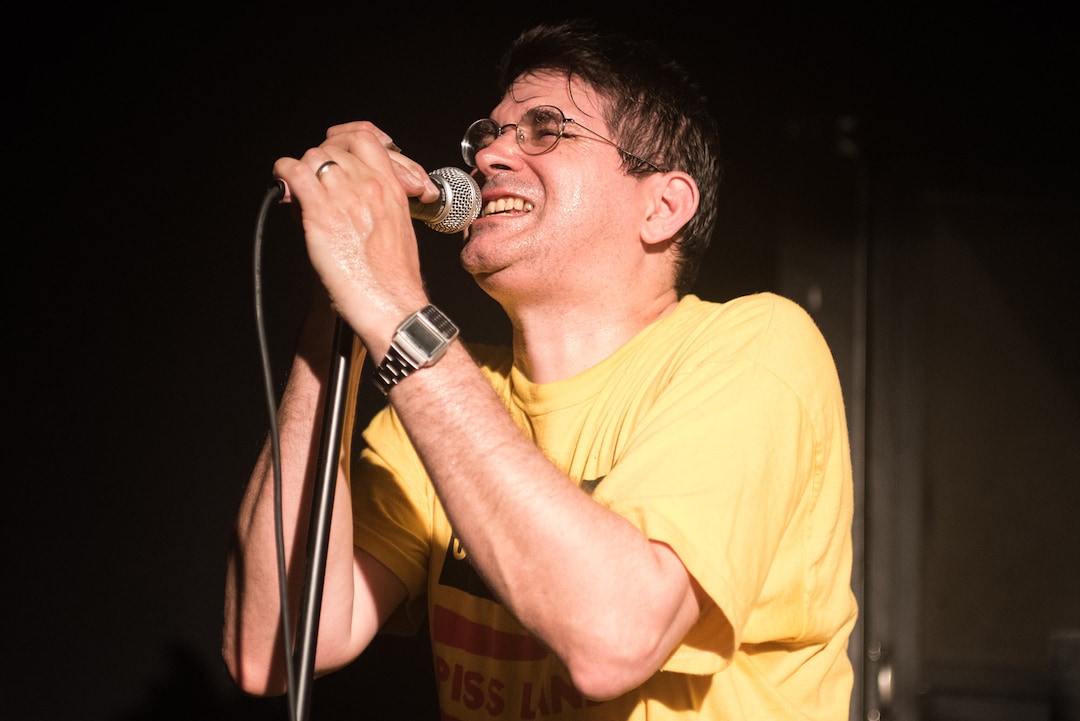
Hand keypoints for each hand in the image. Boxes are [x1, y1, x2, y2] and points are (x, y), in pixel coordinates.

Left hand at [272, 122, 437, 355]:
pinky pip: (295, 173)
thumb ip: (378, 205)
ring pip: (314, 157)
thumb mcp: (398, 229)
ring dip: (303, 169)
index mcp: (390, 188)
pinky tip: (282, 180)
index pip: (366, 140)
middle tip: (312, 180)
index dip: (345, 139)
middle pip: (335, 148)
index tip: (335, 149)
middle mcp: (369, 185)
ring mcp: (344, 195)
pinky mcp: (321, 212)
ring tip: (299, 187)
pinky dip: (284, 171)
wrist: (390, 302)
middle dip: (320, 160)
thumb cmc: (394, 278)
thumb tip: (349, 196)